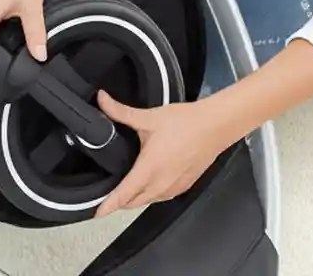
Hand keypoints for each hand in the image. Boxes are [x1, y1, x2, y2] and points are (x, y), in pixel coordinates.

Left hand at [93, 91, 231, 217]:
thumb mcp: (148, 117)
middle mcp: (161, 183)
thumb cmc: (185, 122)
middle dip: (118, 202)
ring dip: (134, 200)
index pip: (123, 194)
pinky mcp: (184, 186)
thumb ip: (121, 111)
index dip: (108, 205)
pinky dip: (150, 195)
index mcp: (149, 169)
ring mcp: (173, 187)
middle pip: (133, 203)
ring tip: (123, 191)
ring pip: (147, 201)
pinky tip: (147, 184)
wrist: (215, 126)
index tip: (96, 213)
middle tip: (105, 196)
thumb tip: (101, 100)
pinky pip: (161, 197)